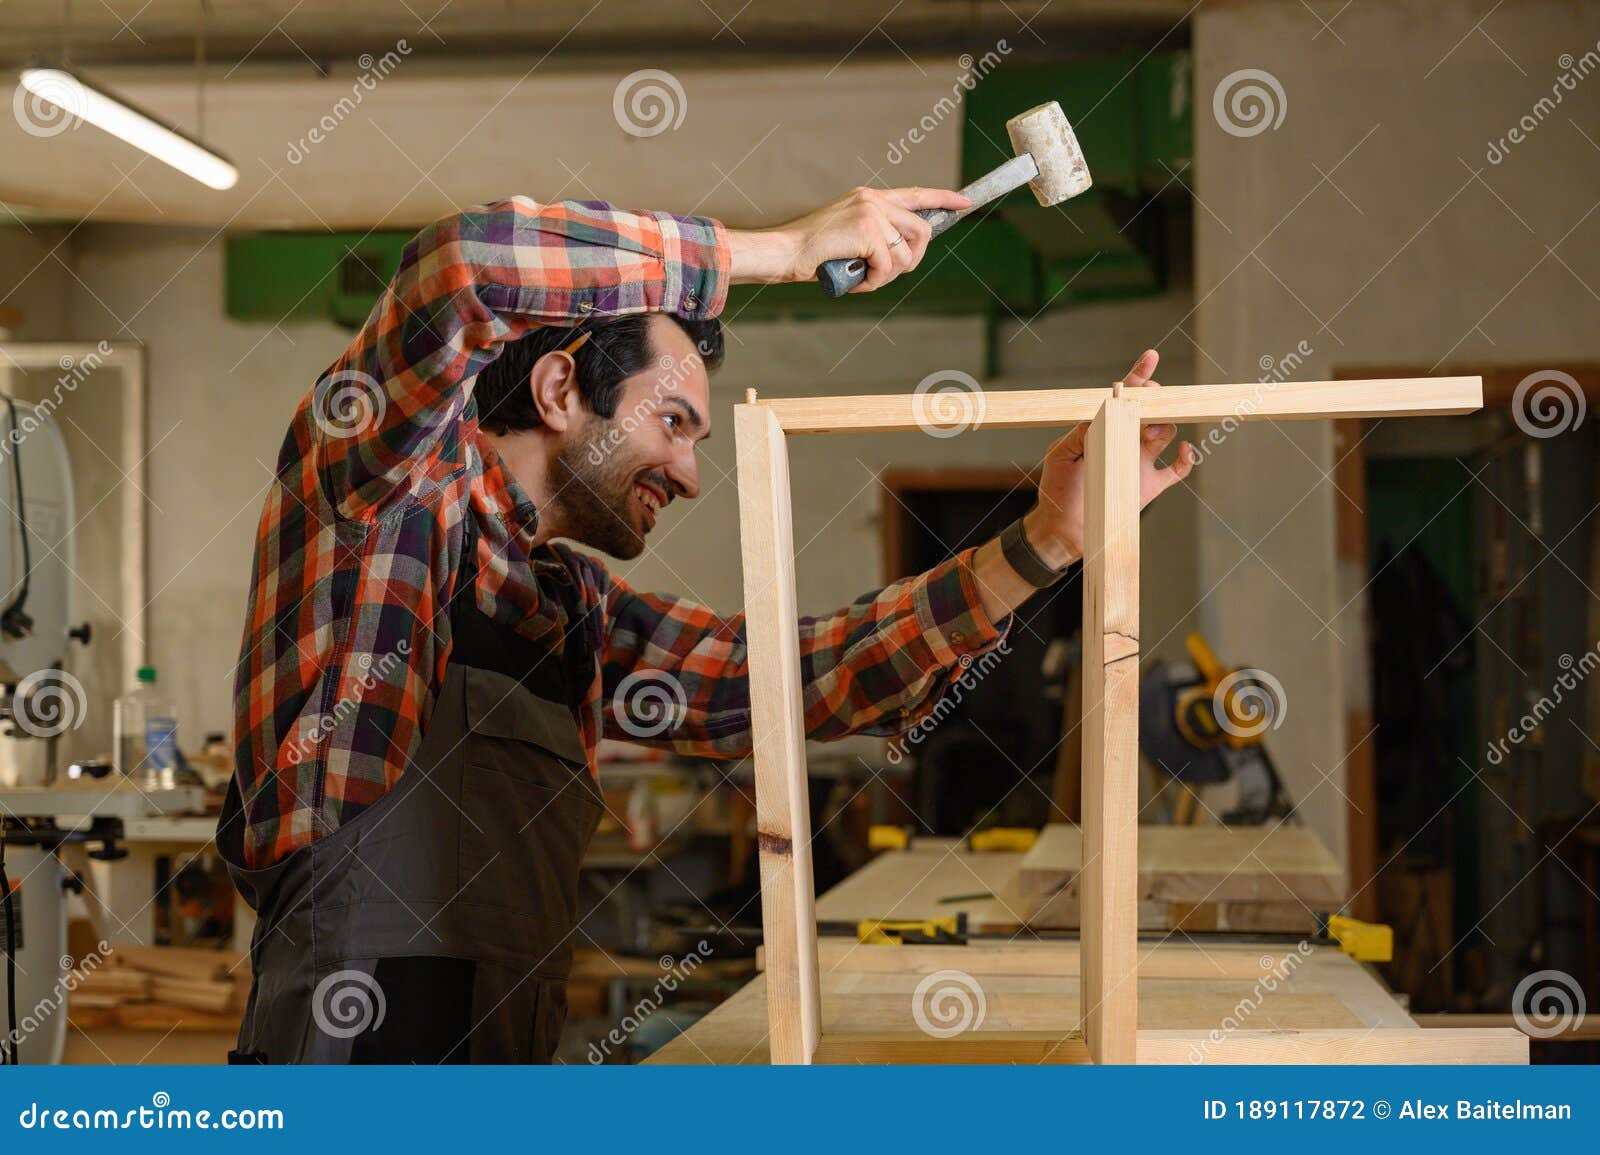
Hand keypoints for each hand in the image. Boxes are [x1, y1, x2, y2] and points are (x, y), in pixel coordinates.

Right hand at [727, 187, 970, 289]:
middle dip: (912, 259)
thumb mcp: (849, 239)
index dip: (944, 199)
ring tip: (863, 277)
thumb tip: (904, 255)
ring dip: (889, 275)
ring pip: (906, 252)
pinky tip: (853, 279)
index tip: (964, 203)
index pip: (916, 194)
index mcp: (869, 198)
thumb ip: (876, 239)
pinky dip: (873, 282)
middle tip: (886, 275)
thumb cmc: (812, 254)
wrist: (783, 253)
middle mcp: (873, 199)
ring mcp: (871, 211)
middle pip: (921, 230)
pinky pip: (889, 266)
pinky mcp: (867, 229)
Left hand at [1024, 349, 1197, 565]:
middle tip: (1152, 400)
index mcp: (1104, 428)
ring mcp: (1139, 462)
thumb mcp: (1060, 454)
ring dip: (1164, 426)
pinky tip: (1183, 451)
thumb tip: (1101, 412)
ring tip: (1149, 433)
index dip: (1138, 376)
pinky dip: (1187, 458)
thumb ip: (1080, 432)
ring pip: (1166, 433)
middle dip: (1156, 399)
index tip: (1151, 357)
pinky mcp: (1149, 487)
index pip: (1123, 397)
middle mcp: (1125, 440)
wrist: (1062, 530)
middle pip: (1151, 410)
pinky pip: (1178, 469)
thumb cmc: (1056, 489)